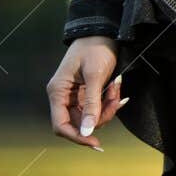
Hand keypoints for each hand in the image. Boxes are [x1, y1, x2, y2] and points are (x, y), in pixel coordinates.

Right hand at [46, 36, 125, 150]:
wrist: (103, 32)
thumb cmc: (96, 49)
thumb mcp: (95, 75)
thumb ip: (92, 104)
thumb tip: (87, 130)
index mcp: (58, 92)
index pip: (60, 125)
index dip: (76, 137)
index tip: (95, 143)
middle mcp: (63, 97)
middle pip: (79, 123)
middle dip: (100, 117)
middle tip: (117, 102)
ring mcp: (75, 96)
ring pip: (91, 116)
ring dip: (108, 107)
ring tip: (117, 89)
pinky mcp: (87, 94)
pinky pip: (98, 107)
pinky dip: (110, 102)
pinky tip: (118, 91)